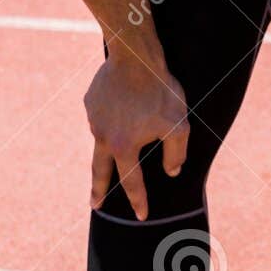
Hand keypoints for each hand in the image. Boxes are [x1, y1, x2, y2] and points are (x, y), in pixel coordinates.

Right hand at [84, 51, 189, 220]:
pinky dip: (112, 115)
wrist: (134, 55)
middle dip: (99, 190)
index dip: (138, 201)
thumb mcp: (179, 125)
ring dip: (112, 140)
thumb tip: (172, 171)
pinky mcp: (91, 101)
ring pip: (103, 137)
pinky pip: (102, 114)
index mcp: (123, 147)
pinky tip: (124, 102)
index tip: (141, 216)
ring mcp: (94, 118)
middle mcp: (103, 137)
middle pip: (100, 171)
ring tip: (128, 124)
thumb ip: (176, 152)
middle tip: (95, 204)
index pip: (131, 182)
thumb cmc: (160, 90)